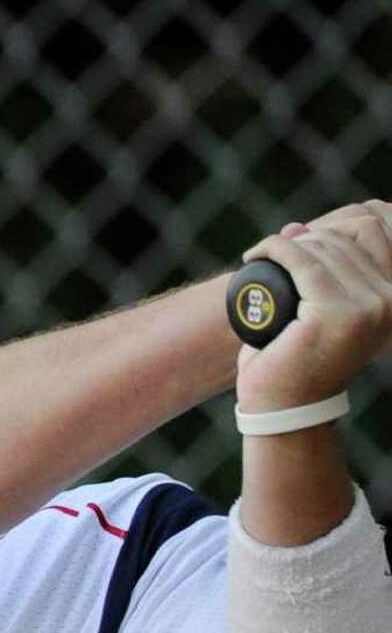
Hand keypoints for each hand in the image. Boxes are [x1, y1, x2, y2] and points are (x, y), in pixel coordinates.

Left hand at [236, 200, 391, 411]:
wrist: (284, 405)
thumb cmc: (296, 359)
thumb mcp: (319, 310)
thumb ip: (320, 273)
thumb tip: (295, 226)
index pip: (374, 231)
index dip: (331, 227)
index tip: (297, 242)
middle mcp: (391, 301)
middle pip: (344, 237)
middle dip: (305, 239)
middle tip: (271, 256)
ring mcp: (367, 307)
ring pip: (321, 248)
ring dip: (286, 246)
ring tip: (262, 258)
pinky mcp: (335, 313)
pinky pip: (301, 262)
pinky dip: (273, 250)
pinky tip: (255, 255)